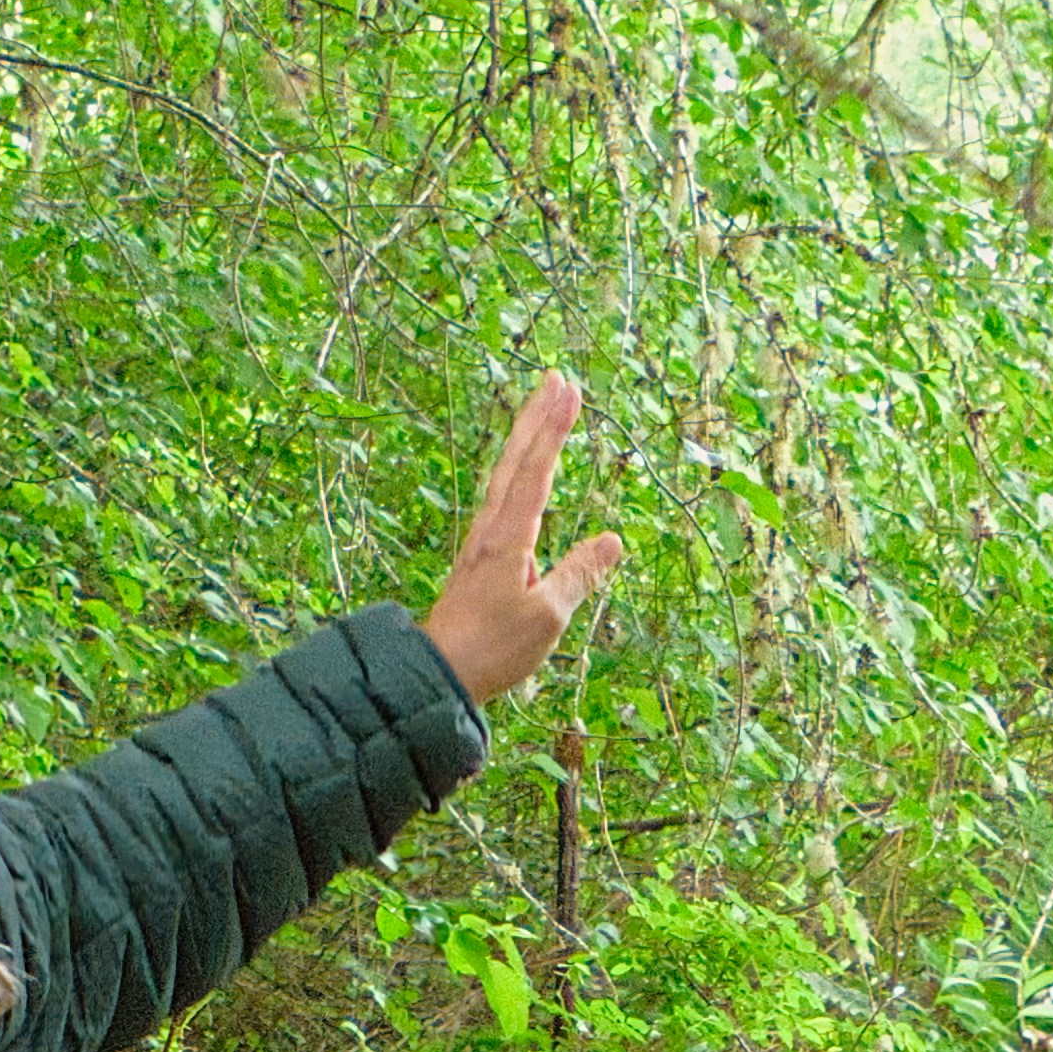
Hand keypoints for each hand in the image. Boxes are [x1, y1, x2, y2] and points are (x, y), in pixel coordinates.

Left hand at [421, 376, 625, 706]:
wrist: (440, 673)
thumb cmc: (494, 648)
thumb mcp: (548, 616)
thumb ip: (580, 574)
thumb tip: (612, 541)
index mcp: (508, 537)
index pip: (537, 472)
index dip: (555, 430)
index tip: (571, 392)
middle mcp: (491, 529)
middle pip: (515, 460)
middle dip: (536, 417)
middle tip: (555, 378)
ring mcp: (482, 541)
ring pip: (505, 476)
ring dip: (525, 438)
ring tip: (541, 408)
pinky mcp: (480, 557)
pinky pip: (502, 499)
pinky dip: (517, 472)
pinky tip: (521, 472)